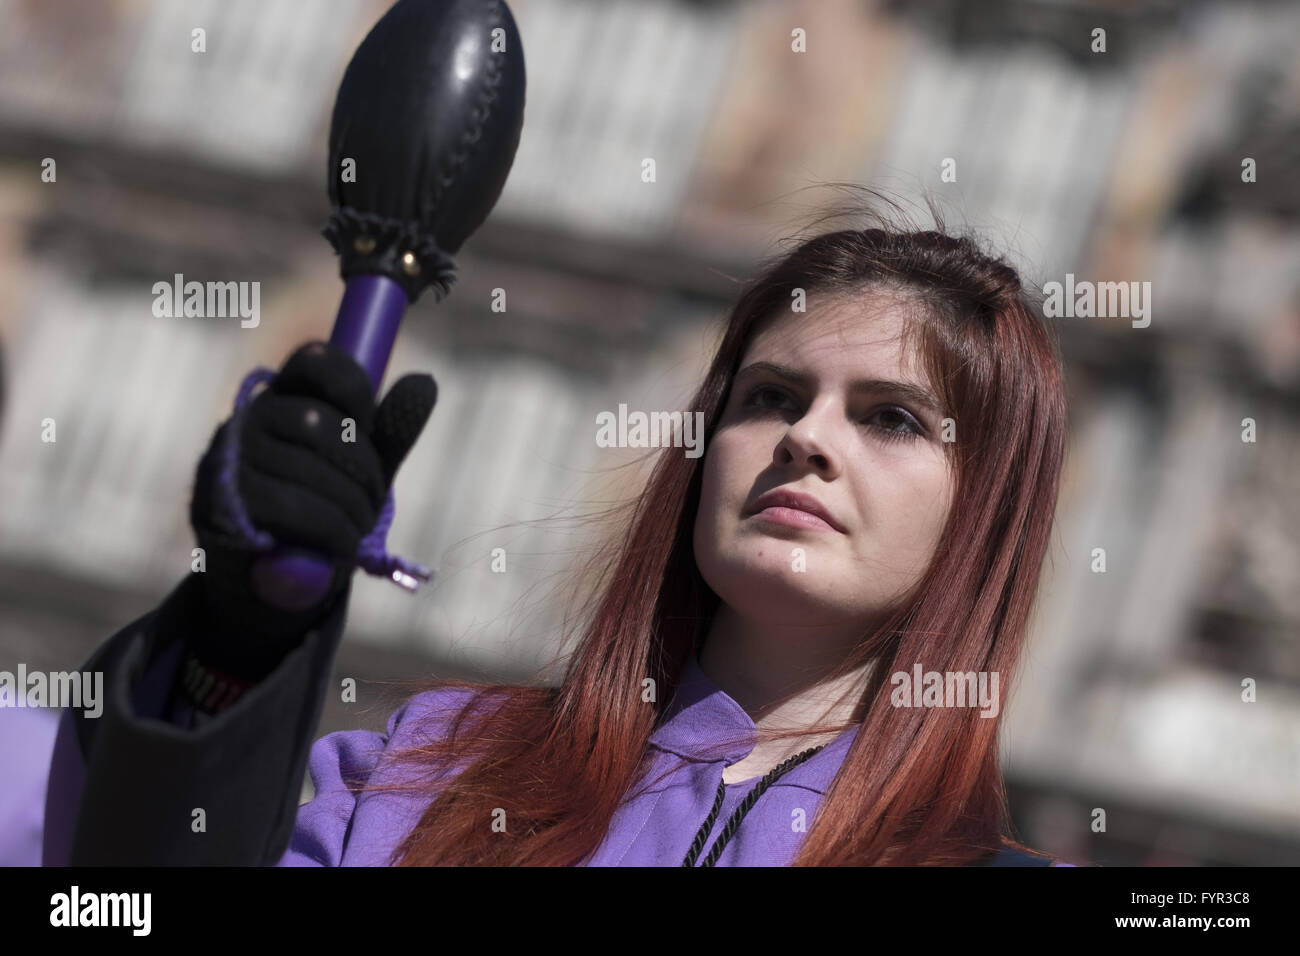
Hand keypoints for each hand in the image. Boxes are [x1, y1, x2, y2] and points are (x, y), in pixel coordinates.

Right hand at [187, 341, 436, 679]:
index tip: (368, 425)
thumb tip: (426, 381)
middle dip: (364, 470)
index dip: (354, 389)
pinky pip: (297, 510)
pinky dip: (334, 532)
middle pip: (322, 424)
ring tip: (357, 530)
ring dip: (353, 508)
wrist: (269, 583)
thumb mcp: (358, 468)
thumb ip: (388, 429)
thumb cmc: (317, 510)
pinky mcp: (224, 507)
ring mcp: (229, 461)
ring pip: (313, 468)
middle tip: (374, 502)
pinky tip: (342, 547)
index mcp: (281, 398)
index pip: (316, 361)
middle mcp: (247, 419)